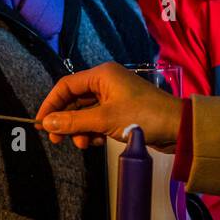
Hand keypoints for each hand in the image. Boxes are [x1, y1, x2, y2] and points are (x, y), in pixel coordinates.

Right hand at [37, 62, 182, 149]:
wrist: (178, 128)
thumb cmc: (143, 116)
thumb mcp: (103, 119)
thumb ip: (72, 121)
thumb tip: (46, 123)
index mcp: (101, 75)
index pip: (66, 86)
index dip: (51, 104)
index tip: (41, 123)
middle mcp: (106, 82)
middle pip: (74, 100)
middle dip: (66, 121)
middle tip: (57, 140)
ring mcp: (113, 97)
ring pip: (85, 113)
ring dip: (80, 129)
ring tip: (83, 143)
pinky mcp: (120, 111)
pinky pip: (97, 120)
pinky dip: (92, 131)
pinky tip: (95, 142)